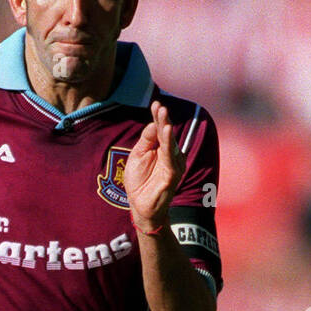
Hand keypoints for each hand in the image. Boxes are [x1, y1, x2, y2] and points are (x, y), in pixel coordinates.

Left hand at [123, 100, 185, 231]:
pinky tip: (168, 133)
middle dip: (163, 119)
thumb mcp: (137, 156)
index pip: (159, 129)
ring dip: (167, 128)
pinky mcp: (172, 174)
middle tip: (161, 106)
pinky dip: (169, 145)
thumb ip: (146, 140)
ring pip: (169, 143)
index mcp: (160, 148)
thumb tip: (153, 123)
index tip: (156, 103)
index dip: (158, 117)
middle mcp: (169, 154)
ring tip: (164, 115)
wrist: (140, 206)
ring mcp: (172, 163)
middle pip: (166, 133)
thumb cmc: (139, 182)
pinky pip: (171, 157)